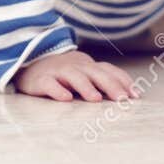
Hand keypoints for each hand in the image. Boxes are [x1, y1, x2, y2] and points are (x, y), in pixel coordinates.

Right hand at [13, 48, 139, 102]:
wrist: (29, 63)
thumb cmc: (63, 74)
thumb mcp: (84, 74)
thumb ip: (103, 82)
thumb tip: (129, 96)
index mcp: (87, 66)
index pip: (108, 70)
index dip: (122, 81)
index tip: (135, 96)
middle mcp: (75, 66)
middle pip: (95, 73)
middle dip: (110, 85)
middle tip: (122, 99)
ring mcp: (57, 71)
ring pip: (73, 76)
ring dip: (86, 87)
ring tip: (96, 99)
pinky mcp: (40, 79)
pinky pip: (49, 84)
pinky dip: (57, 90)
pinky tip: (66, 98)